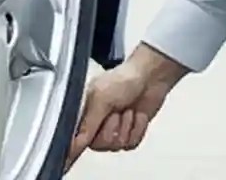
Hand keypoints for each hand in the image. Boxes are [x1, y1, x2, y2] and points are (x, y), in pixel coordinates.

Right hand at [63, 45, 187, 173]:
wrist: (151, 77)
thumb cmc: (124, 79)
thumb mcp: (100, 99)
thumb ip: (86, 124)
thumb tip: (74, 143)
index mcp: (83, 112)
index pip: (74, 138)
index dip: (78, 145)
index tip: (81, 148)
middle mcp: (96, 122)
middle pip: (99, 145)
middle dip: (111, 129)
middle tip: (115, 112)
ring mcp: (113, 129)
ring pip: (116, 146)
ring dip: (126, 127)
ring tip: (126, 110)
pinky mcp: (129, 132)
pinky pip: (131, 144)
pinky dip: (137, 129)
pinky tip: (137, 115)